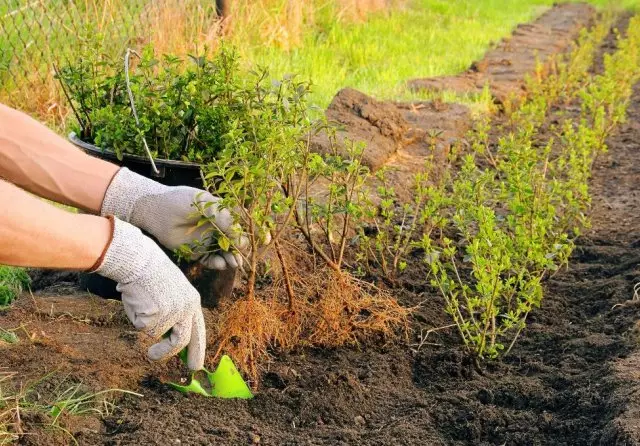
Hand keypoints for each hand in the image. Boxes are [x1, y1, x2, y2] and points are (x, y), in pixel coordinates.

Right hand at [93, 217, 205, 369]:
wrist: (139, 259)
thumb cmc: (151, 274)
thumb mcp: (171, 292)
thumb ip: (175, 313)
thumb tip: (170, 340)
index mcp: (192, 301)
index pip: (198, 331)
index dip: (197, 349)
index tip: (195, 365)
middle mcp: (186, 309)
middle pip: (182, 341)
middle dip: (172, 355)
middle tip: (158, 360)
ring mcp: (171, 313)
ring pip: (156, 334)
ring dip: (149, 334)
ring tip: (144, 322)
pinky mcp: (155, 316)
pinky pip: (142, 327)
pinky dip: (136, 317)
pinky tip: (137, 301)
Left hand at [101, 168, 245, 269]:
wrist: (155, 210)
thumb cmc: (180, 201)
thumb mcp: (207, 205)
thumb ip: (225, 220)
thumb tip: (241, 238)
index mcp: (222, 212)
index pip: (243, 224)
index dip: (255, 232)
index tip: (264, 240)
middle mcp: (217, 227)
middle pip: (236, 241)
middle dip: (243, 250)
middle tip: (245, 256)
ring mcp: (208, 240)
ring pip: (226, 253)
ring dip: (232, 259)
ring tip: (234, 263)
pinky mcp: (196, 252)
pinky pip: (211, 261)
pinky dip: (218, 264)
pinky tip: (221, 264)